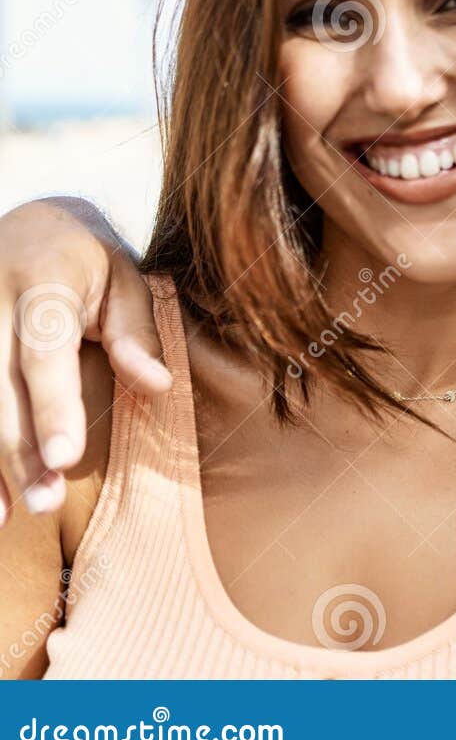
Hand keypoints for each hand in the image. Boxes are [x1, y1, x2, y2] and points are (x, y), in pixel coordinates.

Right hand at [0, 198, 168, 523]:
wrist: (19, 224)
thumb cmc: (83, 261)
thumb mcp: (123, 276)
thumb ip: (137, 330)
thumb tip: (158, 385)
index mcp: (41, 280)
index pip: (44, 351)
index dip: (51, 405)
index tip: (64, 456)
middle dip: (18, 448)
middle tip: (45, 500)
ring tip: (8, 515)